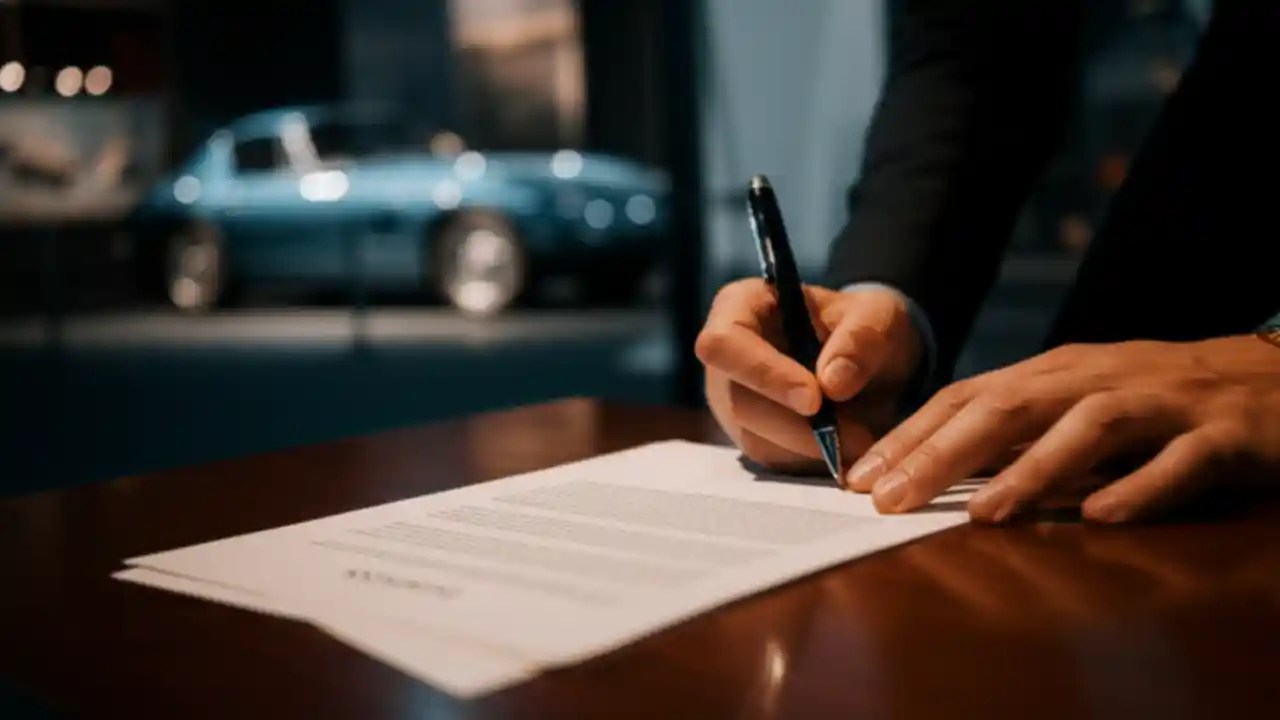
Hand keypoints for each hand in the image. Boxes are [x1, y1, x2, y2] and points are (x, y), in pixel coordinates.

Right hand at [695, 279, 921, 473]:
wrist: (868, 358)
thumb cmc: (863, 324)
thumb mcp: (878, 315)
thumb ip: (862, 338)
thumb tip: (832, 384)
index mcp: (739, 306)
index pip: (723, 343)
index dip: (763, 374)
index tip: (815, 400)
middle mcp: (724, 358)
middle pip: (738, 400)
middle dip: (796, 425)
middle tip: (857, 435)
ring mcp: (731, 401)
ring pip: (754, 437)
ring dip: (809, 447)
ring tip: (861, 439)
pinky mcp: (750, 435)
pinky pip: (770, 459)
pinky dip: (810, 460)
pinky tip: (844, 447)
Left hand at [847, 335, 1279, 521]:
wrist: (1271, 376)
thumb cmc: (1158, 398)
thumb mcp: (1079, 404)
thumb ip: (1018, 430)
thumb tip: (937, 468)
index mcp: (1059, 373)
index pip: (969, 397)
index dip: (912, 435)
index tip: (859, 476)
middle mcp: (1099, 379)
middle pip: (1010, 408)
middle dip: (943, 452)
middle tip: (890, 498)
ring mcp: (1162, 402)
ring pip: (1089, 428)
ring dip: (1031, 470)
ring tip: (981, 514)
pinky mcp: (1221, 434)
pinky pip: (1178, 462)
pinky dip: (1140, 487)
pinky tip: (1102, 515)